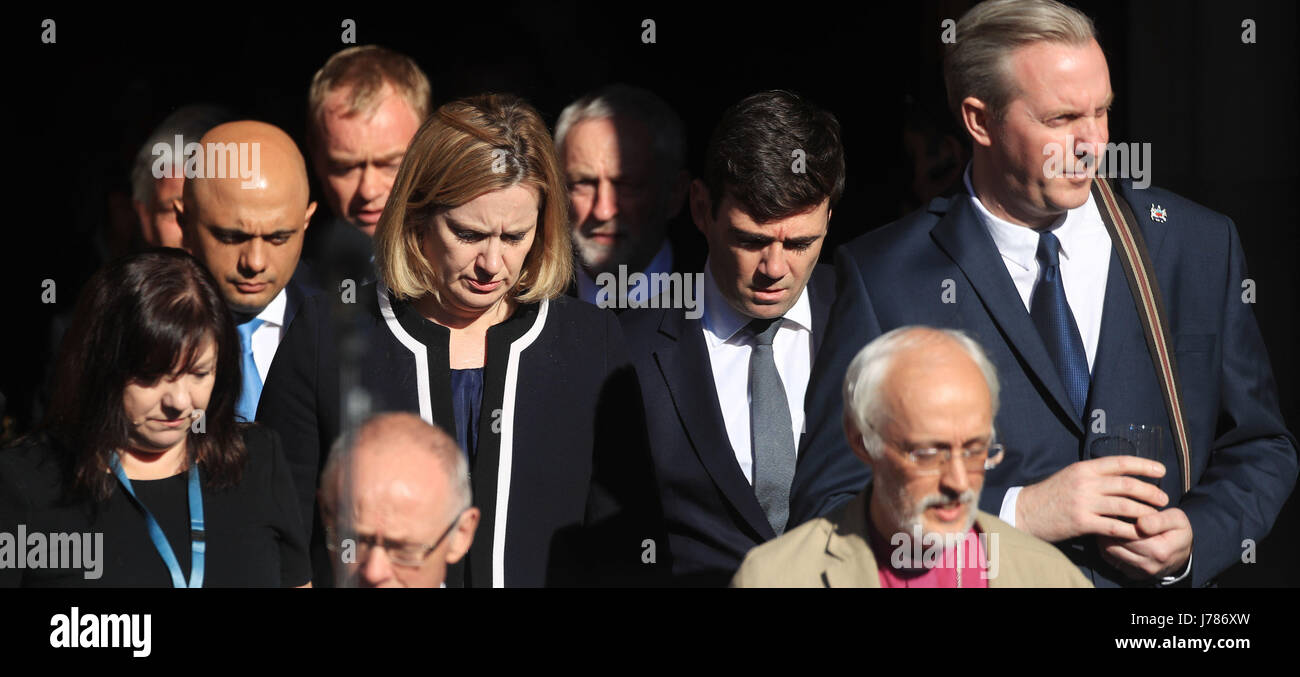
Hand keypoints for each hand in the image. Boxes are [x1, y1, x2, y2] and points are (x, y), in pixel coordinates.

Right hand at [1015, 456, 1167, 542]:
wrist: (1025, 512)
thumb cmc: (1050, 494)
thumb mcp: (1070, 476)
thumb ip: (1093, 475)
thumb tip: (1120, 476)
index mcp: (1084, 468)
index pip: (1120, 462)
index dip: (1144, 465)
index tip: (1161, 470)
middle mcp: (1085, 483)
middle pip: (1127, 484)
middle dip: (1149, 491)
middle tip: (1163, 499)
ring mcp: (1083, 502)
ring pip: (1124, 505)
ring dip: (1144, 511)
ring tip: (1155, 516)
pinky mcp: (1081, 522)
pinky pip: (1113, 526)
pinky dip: (1130, 530)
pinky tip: (1139, 532)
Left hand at [1098, 508, 1193, 579]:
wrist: (1182, 552)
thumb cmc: (1178, 531)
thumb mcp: (1177, 519)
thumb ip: (1159, 520)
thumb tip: (1141, 523)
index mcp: (1159, 551)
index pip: (1128, 534)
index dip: (1117, 519)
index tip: (1113, 507)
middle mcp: (1148, 565)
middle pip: (1114, 543)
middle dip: (1107, 527)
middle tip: (1104, 512)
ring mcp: (1139, 572)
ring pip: (1108, 551)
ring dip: (1104, 536)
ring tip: (1105, 521)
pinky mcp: (1131, 573)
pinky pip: (1110, 558)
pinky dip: (1106, 545)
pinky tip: (1109, 534)